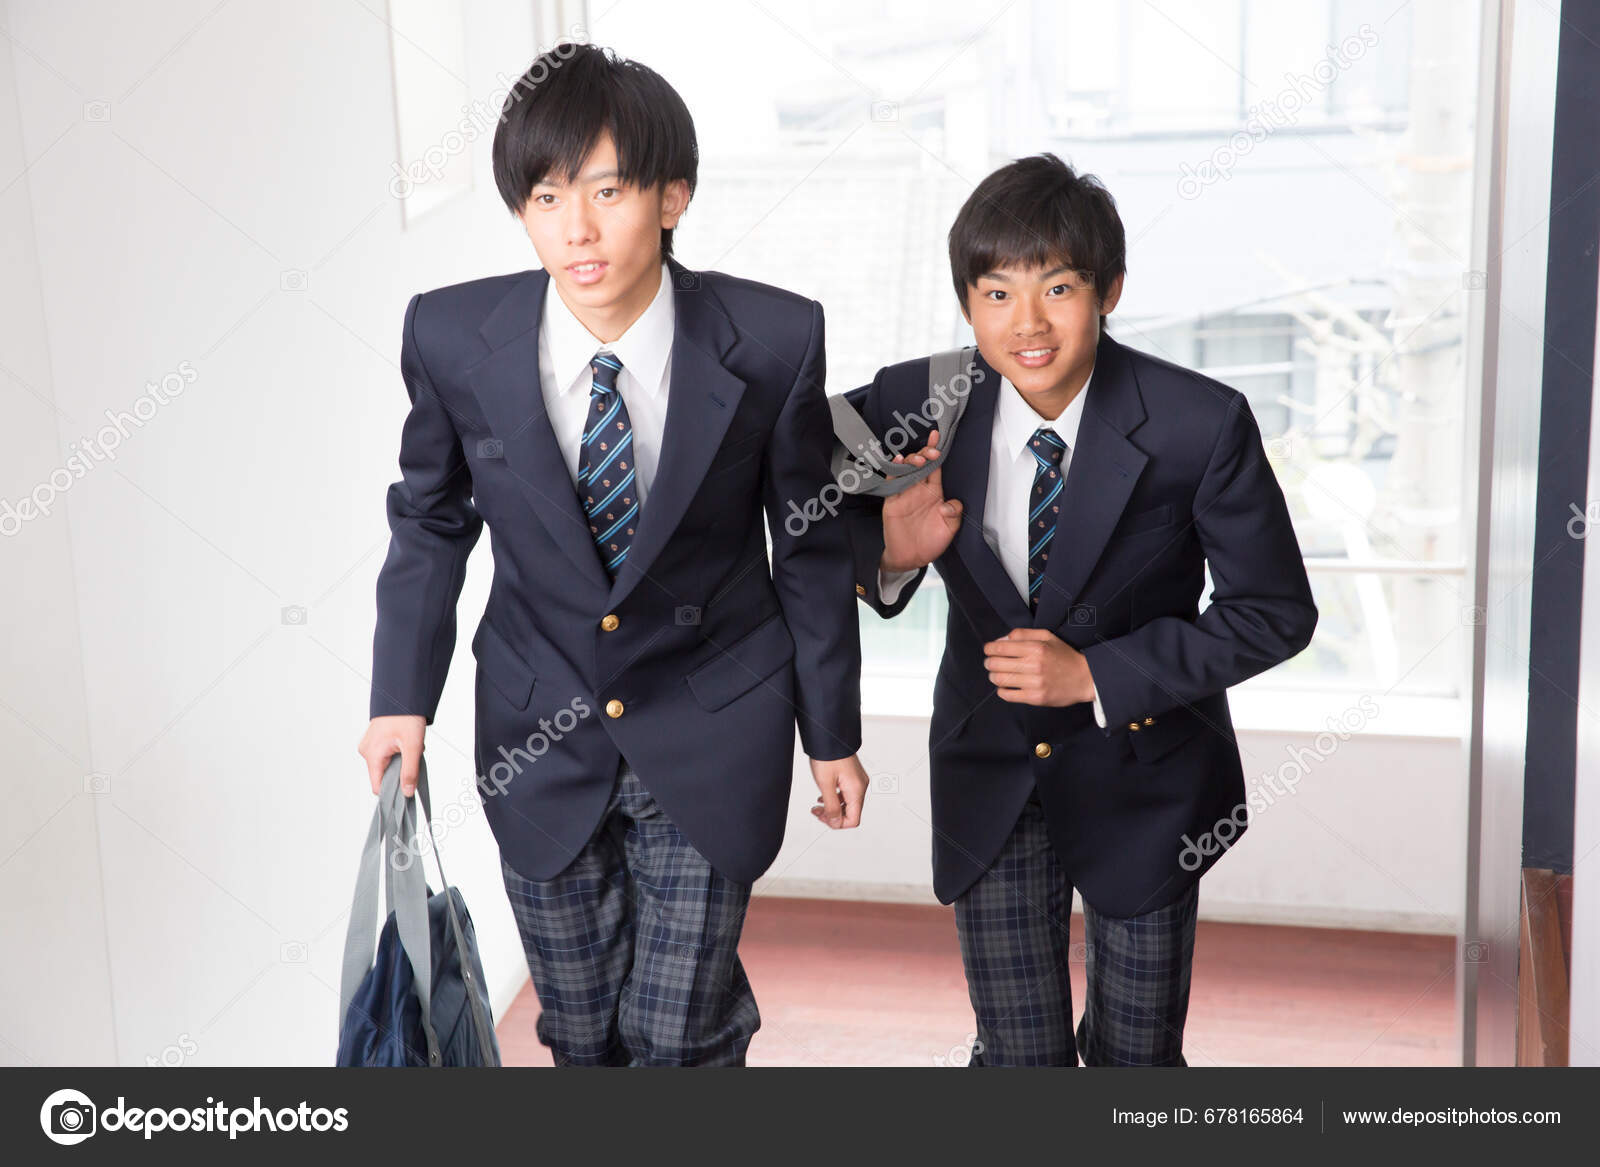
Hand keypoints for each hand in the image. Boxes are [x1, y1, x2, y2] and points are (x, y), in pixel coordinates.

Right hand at [358, 715, 425, 796]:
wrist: (403, 693)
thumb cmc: (405, 716)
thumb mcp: (413, 747)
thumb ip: (410, 772)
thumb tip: (407, 792)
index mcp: (372, 755)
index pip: (378, 787)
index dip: (393, 791)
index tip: (407, 788)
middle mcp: (367, 751)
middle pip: (383, 776)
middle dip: (400, 770)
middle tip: (412, 756)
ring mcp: (370, 745)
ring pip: (386, 764)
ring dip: (401, 760)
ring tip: (409, 746)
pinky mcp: (375, 740)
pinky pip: (386, 754)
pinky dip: (398, 752)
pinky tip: (405, 742)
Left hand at [808, 754, 869, 828]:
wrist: (829, 736)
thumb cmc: (828, 755)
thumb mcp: (825, 784)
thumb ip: (831, 806)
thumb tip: (835, 822)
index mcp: (856, 790)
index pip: (853, 820)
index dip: (837, 823)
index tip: (823, 817)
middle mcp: (860, 786)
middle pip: (851, 813)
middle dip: (833, 815)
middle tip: (817, 811)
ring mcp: (858, 781)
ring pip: (848, 804)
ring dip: (833, 807)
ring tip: (818, 805)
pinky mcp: (853, 776)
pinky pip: (846, 794)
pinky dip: (836, 798)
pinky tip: (824, 796)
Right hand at [880, 427, 962, 572]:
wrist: (911, 558)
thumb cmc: (931, 543)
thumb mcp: (950, 529)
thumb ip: (954, 515)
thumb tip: (951, 504)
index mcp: (934, 493)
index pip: (936, 467)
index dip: (937, 451)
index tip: (938, 436)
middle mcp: (919, 489)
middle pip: (921, 463)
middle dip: (926, 452)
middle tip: (931, 453)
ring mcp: (905, 493)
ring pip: (906, 468)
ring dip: (912, 459)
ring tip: (919, 461)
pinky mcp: (892, 500)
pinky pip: (891, 481)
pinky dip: (893, 470)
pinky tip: (897, 461)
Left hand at [983, 629, 1094, 706]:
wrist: (1085, 678)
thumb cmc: (1065, 656)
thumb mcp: (1047, 637)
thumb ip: (1023, 634)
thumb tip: (1002, 640)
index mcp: (1036, 648)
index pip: (1000, 648)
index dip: (989, 648)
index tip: (988, 650)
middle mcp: (1034, 665)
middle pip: (996, 664)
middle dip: (989, 662)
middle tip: (990, 662)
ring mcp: (1034, 683)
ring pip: (999, 679)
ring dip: (993, 676)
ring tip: (997, 674)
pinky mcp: (1035, 698)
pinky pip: (1008, 695)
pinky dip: (1001, 690)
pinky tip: (1005, 686)